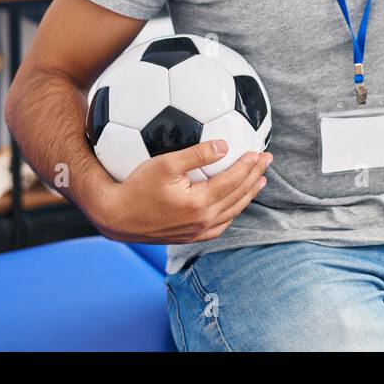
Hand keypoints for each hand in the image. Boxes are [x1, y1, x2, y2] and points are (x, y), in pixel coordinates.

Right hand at [88, 140, 270, 244]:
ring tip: (259, 181)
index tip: (260, 152)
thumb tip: (223, 146)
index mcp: (200, 203)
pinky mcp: (189, 237)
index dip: (249, 165)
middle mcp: (203, 221)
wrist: (116, 217)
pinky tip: (234, 203)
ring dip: (248, 195)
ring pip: (232, 212)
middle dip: (255, 177)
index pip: (234, 181)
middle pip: (238, 196)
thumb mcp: (165, 164)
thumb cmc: (136, 186)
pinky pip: (220, 225)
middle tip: (267, 161)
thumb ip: (197, 154)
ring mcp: (197, 232)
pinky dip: (232, 211)